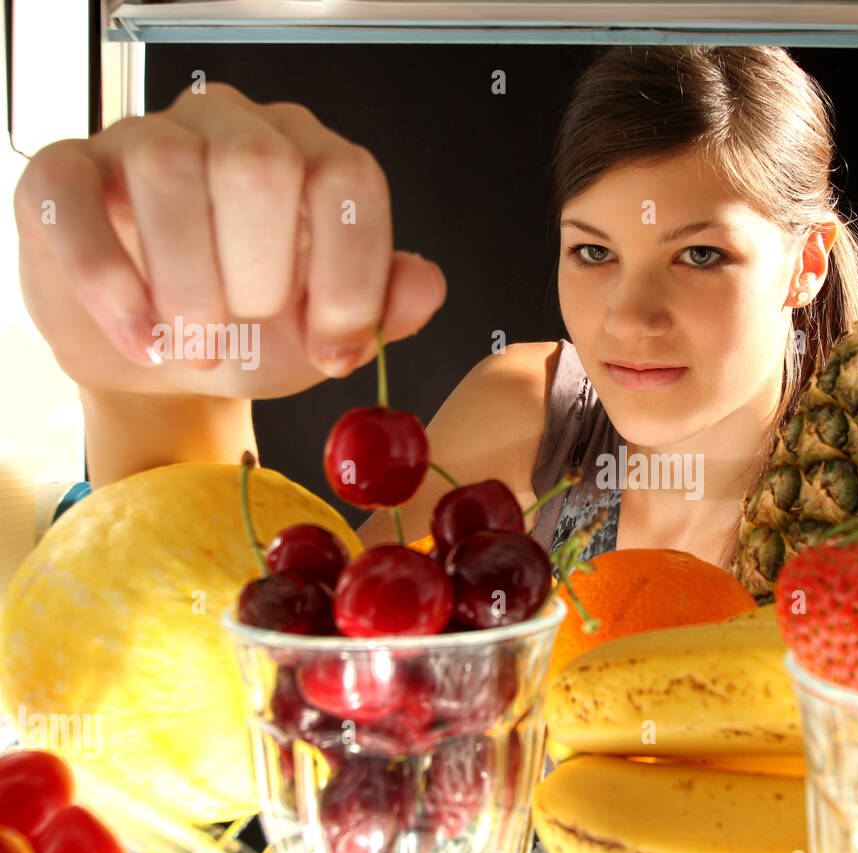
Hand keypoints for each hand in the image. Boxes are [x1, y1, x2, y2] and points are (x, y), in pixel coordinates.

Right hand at [14, 81, 445, 399]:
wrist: (156, 353)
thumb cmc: (244, 329)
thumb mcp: (321, 332)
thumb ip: (383, 309)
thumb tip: (425, 287)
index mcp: (307, 157)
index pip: (349, 178)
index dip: (350, 275)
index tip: (334, 347)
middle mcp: (232, 129)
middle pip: (262, 165)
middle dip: (262, 275)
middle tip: (248, 329)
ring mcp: (144, 141)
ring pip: (171, 171)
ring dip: (188, 287)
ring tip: (193, 343)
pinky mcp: (66, 174)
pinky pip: (78, 202)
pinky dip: (112, 283)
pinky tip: (143, 336)